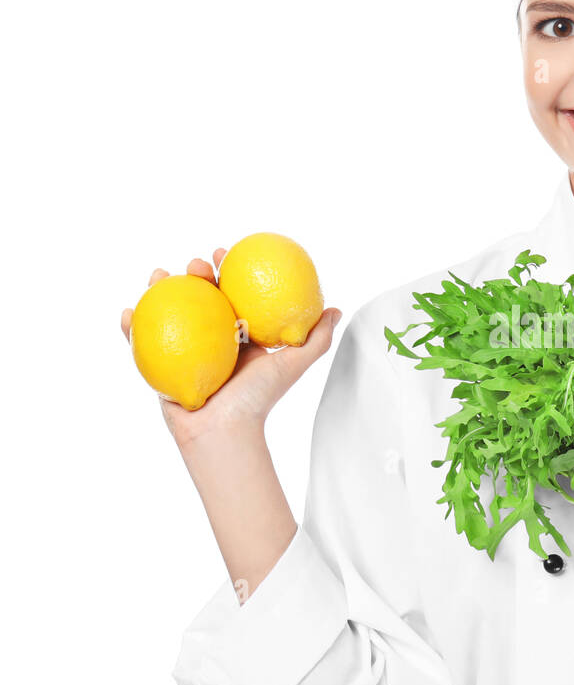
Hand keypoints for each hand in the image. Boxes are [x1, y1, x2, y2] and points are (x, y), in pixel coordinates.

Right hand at [120, 249, 341, 448]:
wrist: (224, 433)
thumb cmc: (258, 401)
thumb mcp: (292, 365)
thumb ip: (315, 339)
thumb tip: (335, 310)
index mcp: (237, 335)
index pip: (230, 293)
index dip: (226, 269)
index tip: (224, 252)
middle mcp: (210, 341)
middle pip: (197, 297)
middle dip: (192, 273)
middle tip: (193, 264)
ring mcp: (183, 352)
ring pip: (166, 312)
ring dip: (157, 290)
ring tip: (157, 276)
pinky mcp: (159, 368)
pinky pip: (140, 345)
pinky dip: (131, 328)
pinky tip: (128, 312)